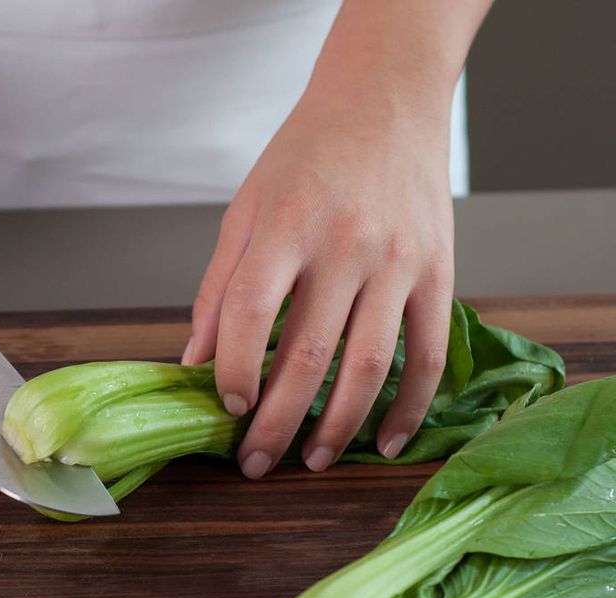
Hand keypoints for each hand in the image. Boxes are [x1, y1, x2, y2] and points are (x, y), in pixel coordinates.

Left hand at [183, 81, 454, 476]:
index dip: (231, 370)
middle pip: (306, 356)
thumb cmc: (304, 157)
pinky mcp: (439, 272)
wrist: (386, 99)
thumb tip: (193, 364)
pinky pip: (427, 354)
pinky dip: (410, 406)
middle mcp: (345, 244)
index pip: (249, 313)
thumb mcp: (244, 210)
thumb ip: (217, 290)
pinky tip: (386, 442)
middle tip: (254, 463)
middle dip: (275, 423)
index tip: (226, 406)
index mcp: (285, 225)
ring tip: (311, 461)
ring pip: (368, 366)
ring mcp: (397, 260)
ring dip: (338, 427)